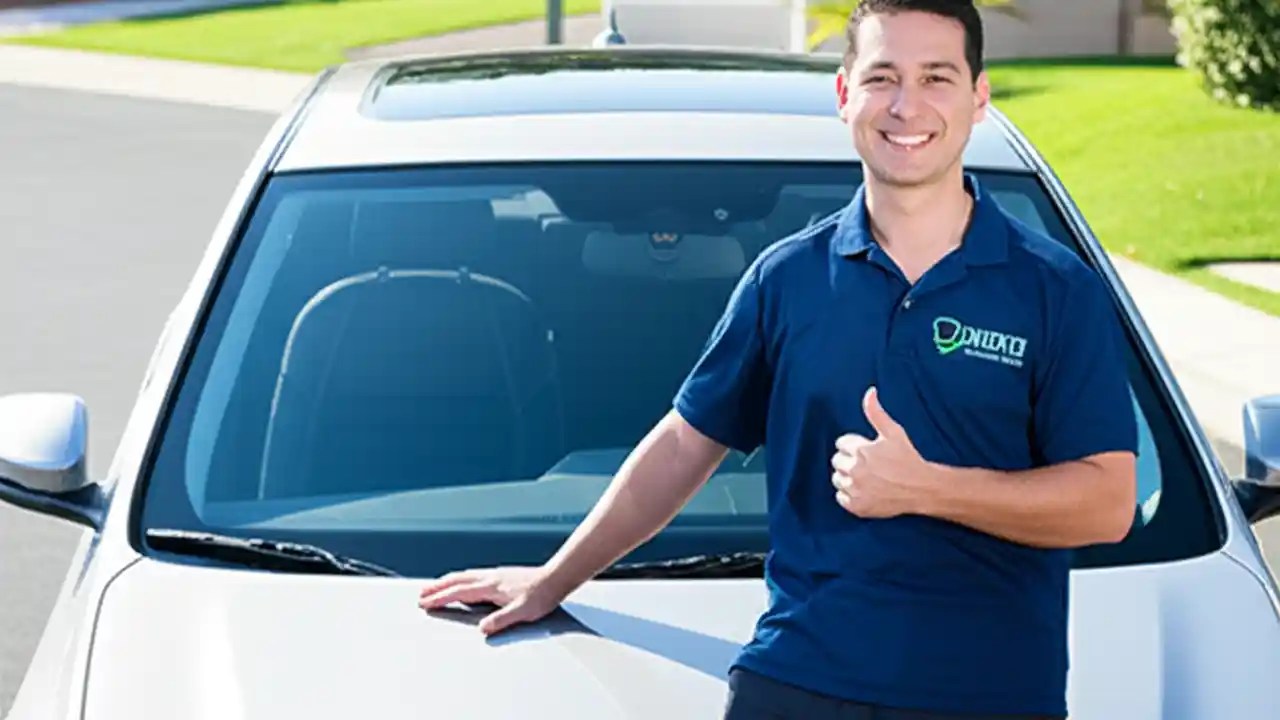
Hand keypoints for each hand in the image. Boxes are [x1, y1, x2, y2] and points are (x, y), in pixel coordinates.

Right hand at [418, 566, 564, 635]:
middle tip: (422, 594)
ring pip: (464, 576)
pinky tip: (464, 583)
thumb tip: (483, 628)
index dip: (440, 598)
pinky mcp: (501, 574)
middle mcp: (490, 577)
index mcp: (491, 586)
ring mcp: (495, 574)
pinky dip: (461, 579)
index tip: (425, 602)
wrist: (556, 578)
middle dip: (437, 587)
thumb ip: (502, 620)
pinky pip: (473, 575)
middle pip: (457, 580)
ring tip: (436, 586)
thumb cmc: (541, 595)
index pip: (459, 592)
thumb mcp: (522, 612)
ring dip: (447, 581)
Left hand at [831, 387, 935, 518]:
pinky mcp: (857, 506)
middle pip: (836, 461)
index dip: (853, 446)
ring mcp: (855, 489)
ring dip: (847, 477)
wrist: (921, 488)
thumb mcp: (893, 432)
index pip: (841, 444)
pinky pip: (841, 497)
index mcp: (860, 450)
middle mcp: (855, 470)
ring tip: (866, 478)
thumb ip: (876, 412)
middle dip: (849, 460)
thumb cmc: (908, 458)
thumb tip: (869, 391)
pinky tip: (864, 491)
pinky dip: (849, 495)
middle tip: (867, 465)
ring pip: (837, 479)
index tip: (866, 451)